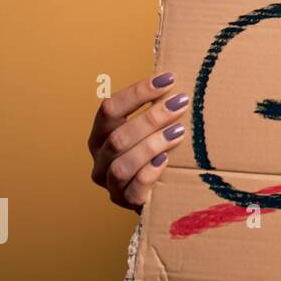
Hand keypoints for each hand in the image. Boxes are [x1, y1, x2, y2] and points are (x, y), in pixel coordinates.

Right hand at [87, 72, 189, 212]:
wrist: (158, 190)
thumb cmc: (154, 150)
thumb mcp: (149, 128)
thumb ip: (154, 107)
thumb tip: (175, 79)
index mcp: (100, 135)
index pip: (109, 109)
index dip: (137, 92)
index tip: (168, 79)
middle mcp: (99, 159)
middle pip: (118, 136)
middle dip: (151, 117)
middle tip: (180, 103)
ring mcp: (110, 183)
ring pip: (122, 164)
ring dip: (152, 144)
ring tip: (179, 130)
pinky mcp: (126, 201)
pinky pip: (133, 190)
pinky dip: (148, 174)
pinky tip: (165, 160)